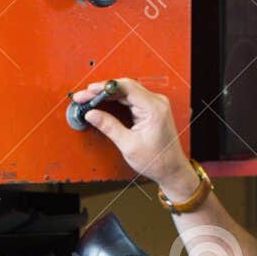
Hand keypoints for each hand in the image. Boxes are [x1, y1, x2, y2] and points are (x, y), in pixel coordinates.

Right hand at [71, 78, 198, 197]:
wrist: (171, 168)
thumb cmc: (157, 160)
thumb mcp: (129, 145)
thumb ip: (109, 127)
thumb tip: (92, 114)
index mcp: (154, 108)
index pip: (126, 87)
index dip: (104, 87)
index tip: (90, 91)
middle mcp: (156, 102)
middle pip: (125, 87)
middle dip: (102, 91)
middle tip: (84, 97)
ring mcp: (154, 104)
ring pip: (126, 91)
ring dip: (107, 94)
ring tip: (90, 99)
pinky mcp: (151, 108)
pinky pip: (130, 98)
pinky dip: (116, 100)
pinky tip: (103, 102)